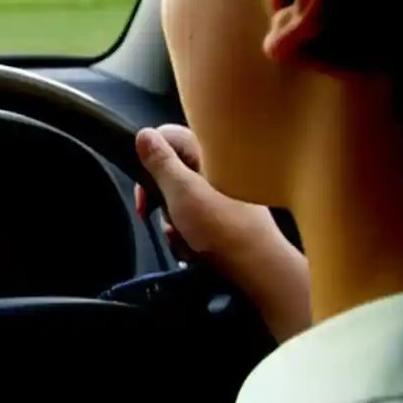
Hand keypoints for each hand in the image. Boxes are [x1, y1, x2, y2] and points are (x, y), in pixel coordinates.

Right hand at [134, 125, 309, 340]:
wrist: (258, 269)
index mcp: (211, 151)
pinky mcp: (227, 216)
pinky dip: (188, 232)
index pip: (166, 137)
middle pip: (171, 170)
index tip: (143, 189)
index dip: (148, 159)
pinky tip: (192, 247)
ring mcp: (223, 192)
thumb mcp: (180, 191)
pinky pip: (195, 216)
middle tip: (153, 216)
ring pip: (180, 197)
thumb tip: (143, 134)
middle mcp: (217, 167)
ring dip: (173, 219)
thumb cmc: (220, 227)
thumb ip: (159, 162)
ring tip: (182, 238)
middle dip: (159, 197)